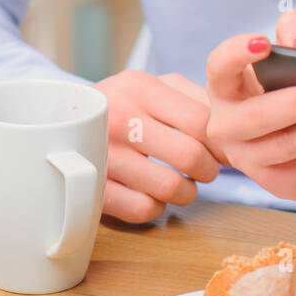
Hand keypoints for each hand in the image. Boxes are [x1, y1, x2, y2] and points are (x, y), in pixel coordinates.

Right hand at [94, 69, 225, 223]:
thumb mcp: (157, 85)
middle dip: (209, 169)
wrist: (60, 118)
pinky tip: (153, 193)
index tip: (221, 149)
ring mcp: (102, 155)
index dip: (220, 141)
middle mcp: (118, 118)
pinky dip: (157, 206)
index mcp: (139, 86)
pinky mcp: (92, 188)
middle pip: (190, 156)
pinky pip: (143, 209)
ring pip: (170, 188)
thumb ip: (197, 97)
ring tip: (183, 182)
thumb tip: (234, 131)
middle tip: (205, 169)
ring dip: (187, 191)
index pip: (202, 121)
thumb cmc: (126, 102)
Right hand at [203, 10, 295, 202]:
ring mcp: (250, 158)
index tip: (264, 43)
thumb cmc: (288, 89)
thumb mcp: (293, 59)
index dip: (237, 54)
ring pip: (288, 146)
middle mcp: (228, 125)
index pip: (219, 66)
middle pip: (256, 116)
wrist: (293, 146)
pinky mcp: (277, 181)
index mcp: (226, 88)